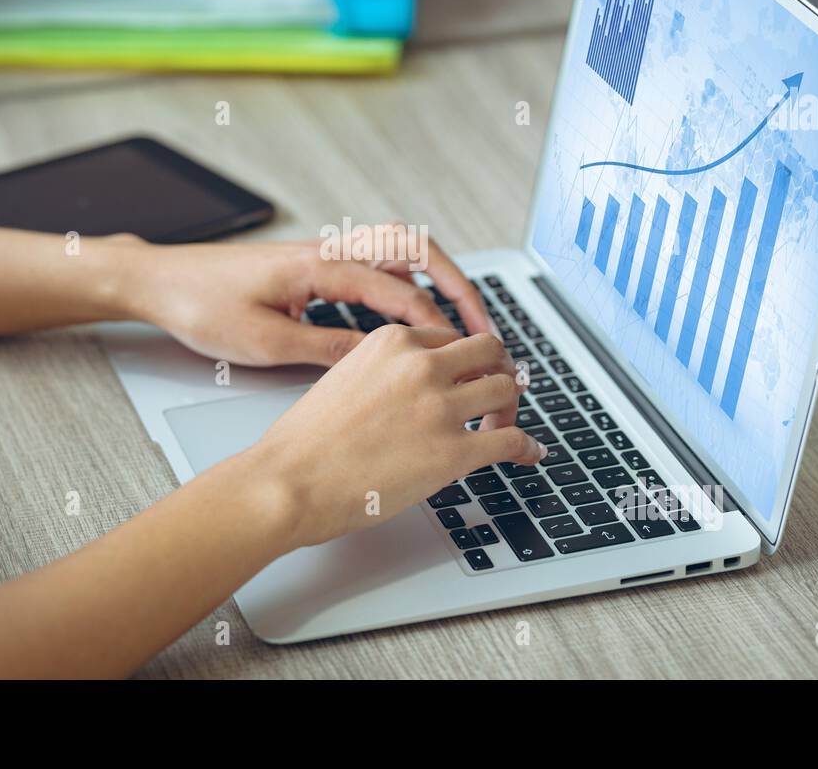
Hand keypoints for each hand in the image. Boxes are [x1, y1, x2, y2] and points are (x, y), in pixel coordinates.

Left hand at [119, 231, 491, 366]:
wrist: (160, 280)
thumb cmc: (201, 305)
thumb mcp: (264, 343)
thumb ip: (326, 349)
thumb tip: (379, 359)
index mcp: (321, 265)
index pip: (400, 290)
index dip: (439, 324)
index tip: (466, 352)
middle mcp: (330, 249)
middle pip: (416, 249)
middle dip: (458, 284)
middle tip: (485, 323)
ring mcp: (325, 253)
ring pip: (400, 249)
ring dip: (438, 277)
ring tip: (464, 317)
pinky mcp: (316, 265)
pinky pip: (378, 261)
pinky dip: (409, 280)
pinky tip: (414, 314)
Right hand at [238, 325, 542, 549]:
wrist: (288, 481)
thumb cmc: (304, 442)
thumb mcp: (344, 377)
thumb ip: (386, 372)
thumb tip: (416, 389)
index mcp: (392, 341)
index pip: (452, 337)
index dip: (468, 359)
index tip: (473, 374)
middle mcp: (421, 365)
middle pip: (490, 351)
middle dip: (499, 372)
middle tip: (497, 396)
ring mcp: (440, 407)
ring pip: (506, 390)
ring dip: (511, 410)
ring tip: (504, 428)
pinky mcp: (453, 451)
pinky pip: (511, 441)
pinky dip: (527, 446)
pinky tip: (529, 454)